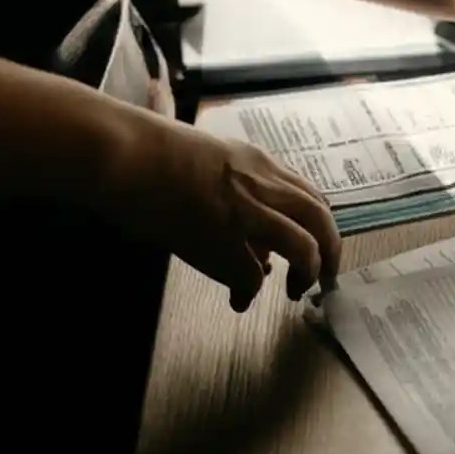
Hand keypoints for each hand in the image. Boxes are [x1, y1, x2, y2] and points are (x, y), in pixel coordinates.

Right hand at [101, 117, 340, 311]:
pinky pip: (252, 277)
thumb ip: (239, 193)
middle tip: (325, 278)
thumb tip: (252, 238)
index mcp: (260, 163)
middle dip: (331, 252)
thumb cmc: (150, 153)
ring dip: (306, 274)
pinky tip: (238, 300)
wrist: (123, 154)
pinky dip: (249, 293)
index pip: (311, 195)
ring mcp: (245, 212)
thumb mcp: (211, 160)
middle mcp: (262, 184)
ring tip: (295, 292)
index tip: (321, 244)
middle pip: (321, 219)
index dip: (322, 225)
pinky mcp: (221, 239)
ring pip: (304, 248)